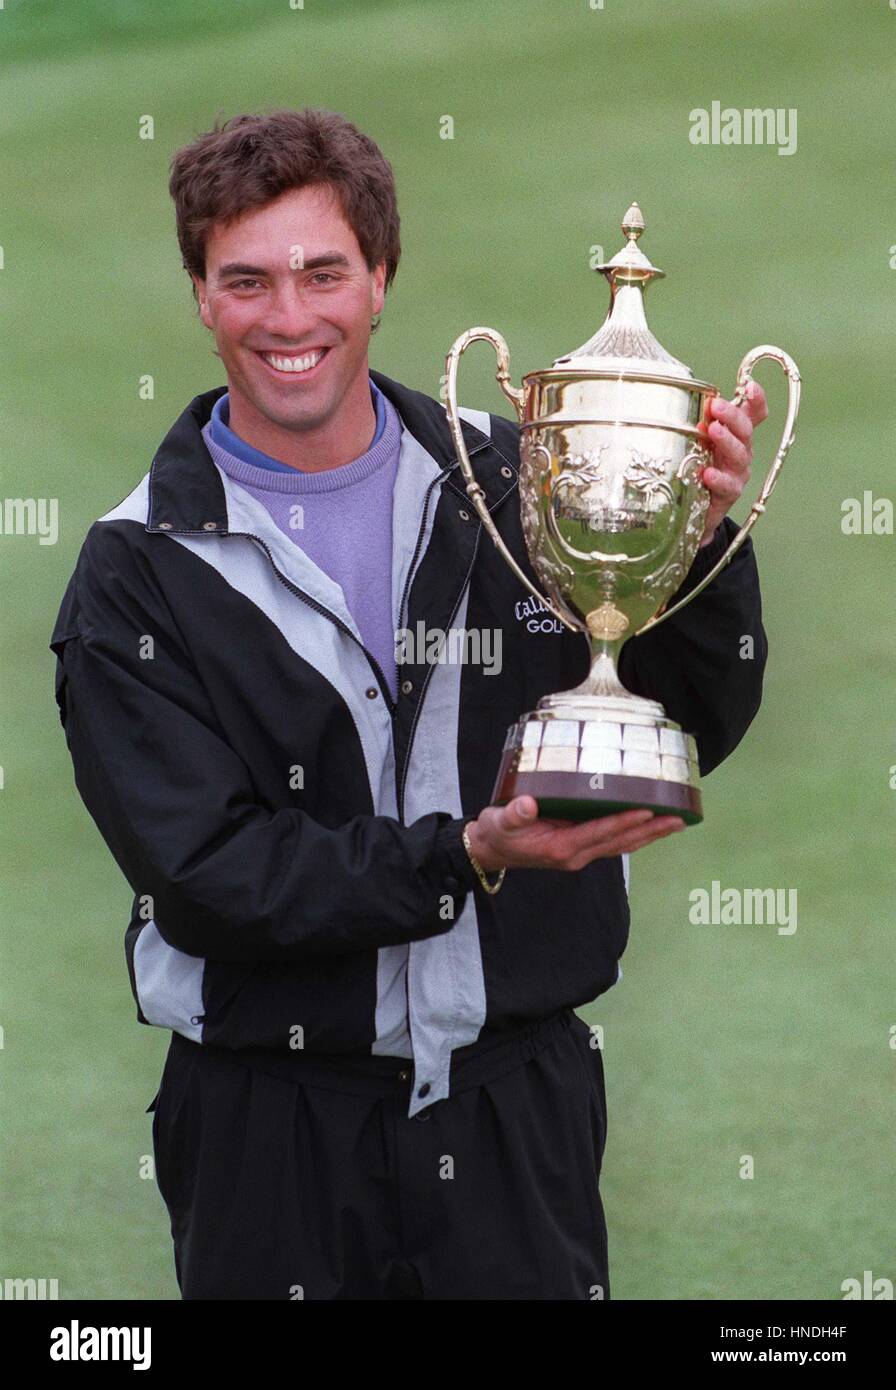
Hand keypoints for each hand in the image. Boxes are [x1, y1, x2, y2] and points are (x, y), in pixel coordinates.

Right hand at [466, 796, 684, 872]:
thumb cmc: (497, 832)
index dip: (624, 822)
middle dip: (651, 831)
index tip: (648, 811)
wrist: (491, 850)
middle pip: (621, 843)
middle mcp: (577, 854)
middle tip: (680, 819)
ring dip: (650, 835)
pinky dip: (635, 834)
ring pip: (622, 845)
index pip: (599, 833)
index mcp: (561, 847)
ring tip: (677, 823)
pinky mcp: (581, 848)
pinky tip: (651, 826)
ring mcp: (581, 853)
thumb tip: (528, 805)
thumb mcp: (499, 822)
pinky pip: (614, 842)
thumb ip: (514, 814)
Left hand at [698, 380, 767, 545]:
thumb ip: (701, 422)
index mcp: (736, 435)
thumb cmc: (700, 468)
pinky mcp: (729, 494)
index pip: (754, 415)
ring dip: (726, 441)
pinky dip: (718, 478)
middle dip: (732, 416)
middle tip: (716, 406)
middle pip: (745, 430)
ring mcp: (737, 473)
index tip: (750, 386)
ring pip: (739, 455)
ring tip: (712, 430)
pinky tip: (707, 472)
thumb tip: (689, 397)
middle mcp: (741, 451)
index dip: (756, 400)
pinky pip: (728, 485)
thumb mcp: (700, 442)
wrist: (698, 510)